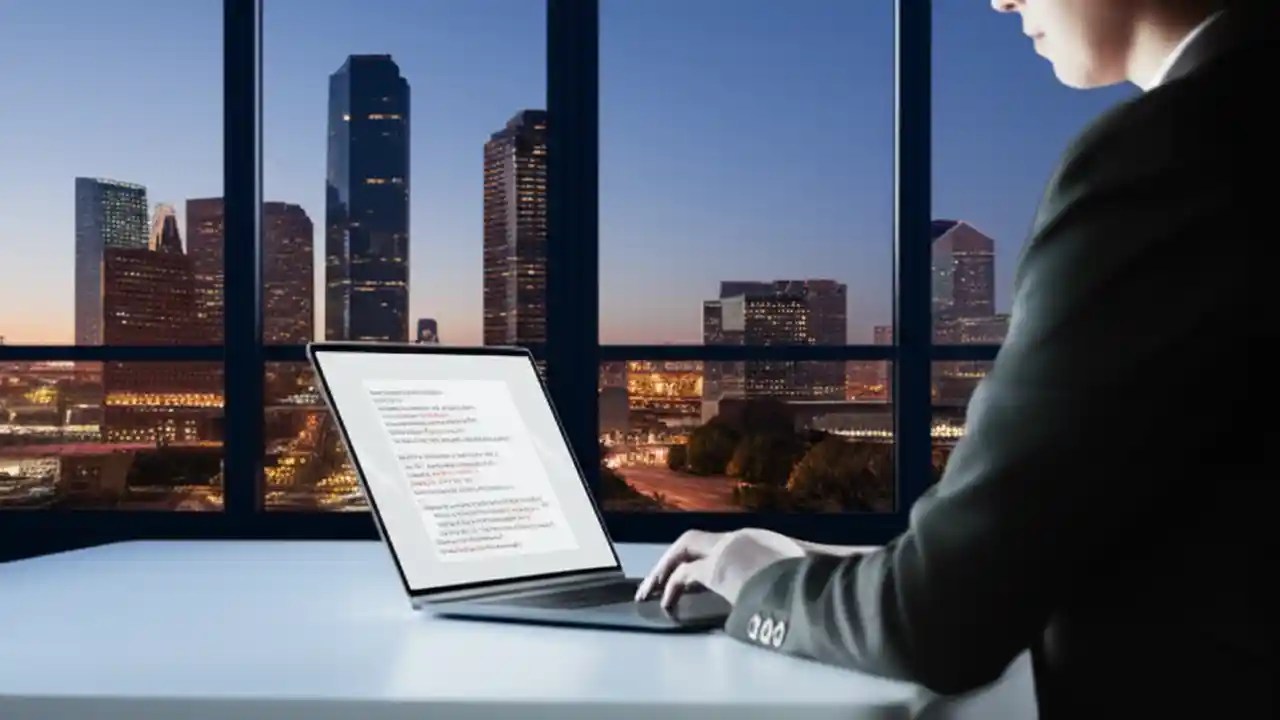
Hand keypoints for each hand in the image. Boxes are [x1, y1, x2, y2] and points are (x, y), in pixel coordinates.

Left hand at [634, 529, 805, 609]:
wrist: (814, 580)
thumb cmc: (818, 583)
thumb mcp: (807, 581)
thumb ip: (798, 585)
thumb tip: (808, 601)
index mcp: (763, 540)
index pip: (724, 545)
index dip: (706, 559)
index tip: (697, 575)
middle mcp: (741, 539)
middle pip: (694, 540)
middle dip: (674, 557)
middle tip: (659, 578)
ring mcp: (728, 549)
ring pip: (683, 549)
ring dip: (663, 568)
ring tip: (650, 589)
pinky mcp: (717, 568)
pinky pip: (684, 575)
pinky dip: (671, 588)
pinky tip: (666, 603)